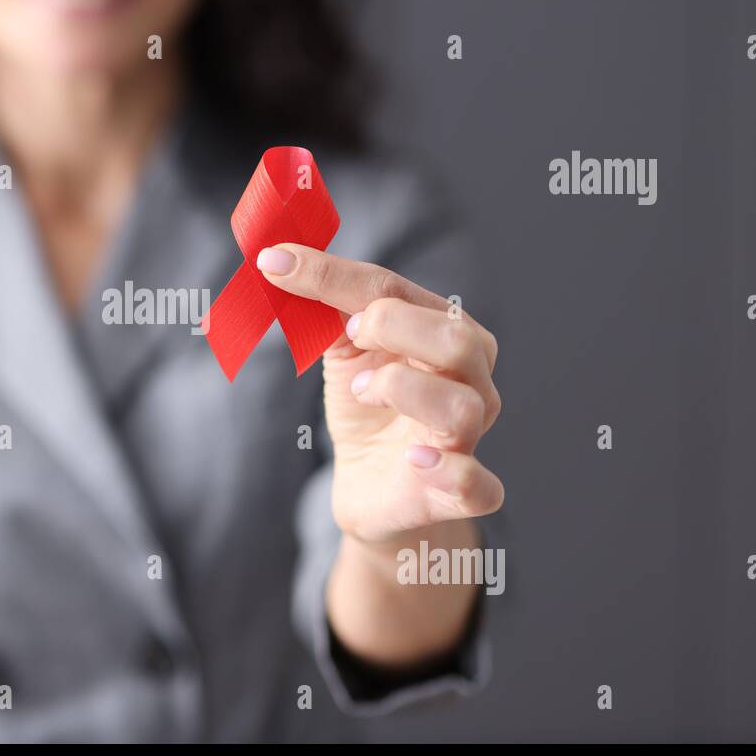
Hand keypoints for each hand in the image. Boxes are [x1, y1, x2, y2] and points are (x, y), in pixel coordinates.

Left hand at [257, 244, 503, 550]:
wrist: (373, 490)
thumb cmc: (368, 412)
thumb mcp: (345, 355)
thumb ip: (325, 311)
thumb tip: (278, 260)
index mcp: (443, 335)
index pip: (395, 290)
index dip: (334, 275)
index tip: (276, 263)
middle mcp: (470, 382)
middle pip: (455, 339)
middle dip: (394, 325)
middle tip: (351, 333)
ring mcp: (468, 440)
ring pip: (463, 406)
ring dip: (405, 391)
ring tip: (365, 392)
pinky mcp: (458, 496)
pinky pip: (478, 485)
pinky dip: (449, 470)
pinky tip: (415, 460)